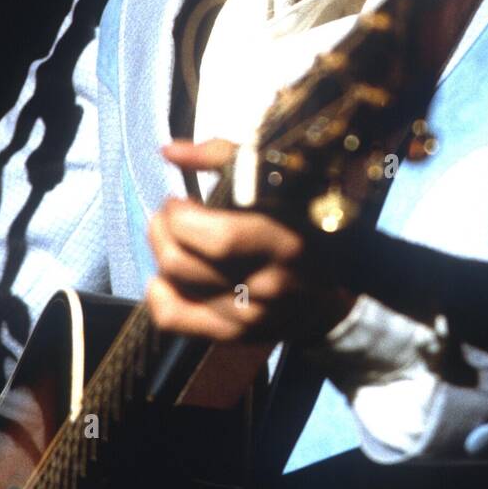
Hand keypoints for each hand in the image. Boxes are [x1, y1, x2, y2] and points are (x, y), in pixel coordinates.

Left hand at [145, 138, 358, 344]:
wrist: (329, 294)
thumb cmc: (300, 223)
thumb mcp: (278, 180)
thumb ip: (224, 158)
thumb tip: (169, 151)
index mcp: (286, 240)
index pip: (218, 238)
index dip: (182, 215)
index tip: (180, 198)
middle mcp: (267, 284)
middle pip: (182, 262)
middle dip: (163, 229)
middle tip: (170, 213)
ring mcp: (249, 315)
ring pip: (174, 285)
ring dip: (161, 252)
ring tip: (171, 235)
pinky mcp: (234, 336)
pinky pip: (172, 318)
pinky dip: (158, 293)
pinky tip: (166, 276)